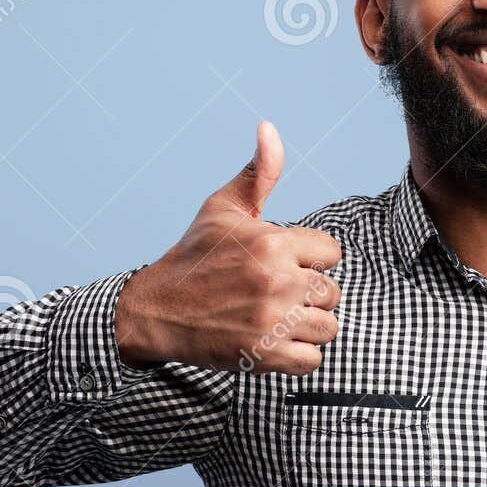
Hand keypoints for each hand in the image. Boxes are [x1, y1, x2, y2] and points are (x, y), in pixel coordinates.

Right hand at [114, 121, 342, 374]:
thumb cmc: (195, 256)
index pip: (332, 253)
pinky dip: (297, 356)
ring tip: (276, 317)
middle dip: (309, 294)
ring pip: (328, 326)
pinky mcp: (264, 355)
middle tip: (275, 293)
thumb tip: (269, 127)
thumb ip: (258, 172)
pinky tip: (273, 341)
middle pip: (332, 292)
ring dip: (306, 326)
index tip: (283, 263)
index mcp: (273, 242)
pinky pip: (313, 360)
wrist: (154, 311)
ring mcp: (271, 320)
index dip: (310, 258)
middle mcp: (277, 280)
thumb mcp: (224, 209)